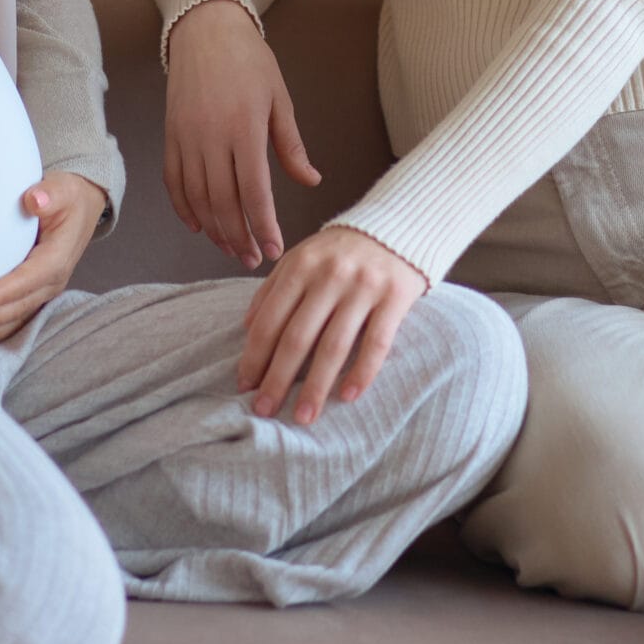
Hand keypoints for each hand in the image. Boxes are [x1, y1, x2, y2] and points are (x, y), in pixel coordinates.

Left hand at [0, 171, 106, 348]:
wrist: (82, 206)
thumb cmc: (67, 197)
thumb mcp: (61, 189)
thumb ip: (48, 194)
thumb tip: (34, 200)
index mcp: (57, 257)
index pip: (28, 278)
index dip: (2, 292)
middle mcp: (54, 279)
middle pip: (20, 304)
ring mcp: (46, 290)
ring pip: (18, 316)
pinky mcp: (37, 293)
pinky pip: (18, 317)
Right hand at [163, 0, 321, 268]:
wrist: (205, 30)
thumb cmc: (250, 61)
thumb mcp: (280, 99)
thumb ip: (291, 146)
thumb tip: (312, 182)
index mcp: (244, 129)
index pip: (254, 192)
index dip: (264, 226)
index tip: (274, 250)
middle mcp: (211, 137)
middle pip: (223, 203)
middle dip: (239, 237)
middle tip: (253, 259)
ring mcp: (186, 138)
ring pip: (197, 198)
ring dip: (214, 229)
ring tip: (231, 248)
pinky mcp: (170, 136)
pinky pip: (173, 182)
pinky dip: (184, 209)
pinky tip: (198, 226)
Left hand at [239, 225, 427, 424]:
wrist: (398, 226)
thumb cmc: (341, 251)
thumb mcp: (302, 257)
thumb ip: (273, 289)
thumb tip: (246, 329)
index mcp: (301, 266)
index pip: (270, 320)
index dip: (254, 356)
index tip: (245, 386)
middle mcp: (330, 275)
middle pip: (298, 337)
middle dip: (278, 379)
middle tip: (264, 410)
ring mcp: (364, 287)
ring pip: (334, 346)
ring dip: (316, 386)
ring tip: (303, 416)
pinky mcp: (395, 297)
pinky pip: (377, 342)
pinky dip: (362, 372)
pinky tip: (347, 397)